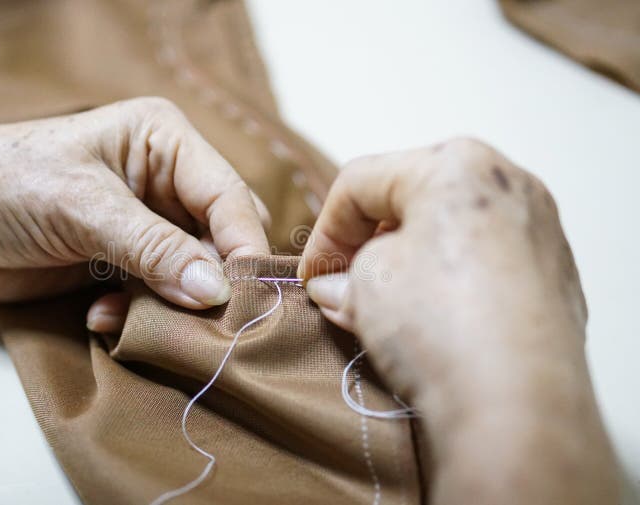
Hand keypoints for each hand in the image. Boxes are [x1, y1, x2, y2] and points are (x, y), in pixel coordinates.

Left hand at [0, 98, 268, 326]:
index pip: (228, 196)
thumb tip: (216, 292)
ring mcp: (147, 225)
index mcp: (166, 142)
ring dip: (171, 305)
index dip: (243, 246)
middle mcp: (166, 181)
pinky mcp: (126, 262)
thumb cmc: (6, 184)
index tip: (246, 296)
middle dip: (212, 281)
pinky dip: (139, 313)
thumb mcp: (83, 208)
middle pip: (222, 238)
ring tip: (132, 317)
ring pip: (195, 275)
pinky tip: (102, 315)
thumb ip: (153, 250)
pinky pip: (159, 297)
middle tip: (201, 321)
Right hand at [299, 137, 585, 401]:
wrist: (516, 404)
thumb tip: (334, 287)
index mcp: (456, 164)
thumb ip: (344, 275)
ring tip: (381, 312)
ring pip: (450, 232)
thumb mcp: (365, 285)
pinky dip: (447, 284)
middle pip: (411, 199)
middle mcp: (507, 183)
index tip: (311, 279)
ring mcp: (538, 231)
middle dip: (367, 245)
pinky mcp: (556, 279)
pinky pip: (485, 264)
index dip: (323, 233)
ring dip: (406, 265)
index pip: (362, 182)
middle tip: (343, 289)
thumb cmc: (437, 324)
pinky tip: (429, 325)